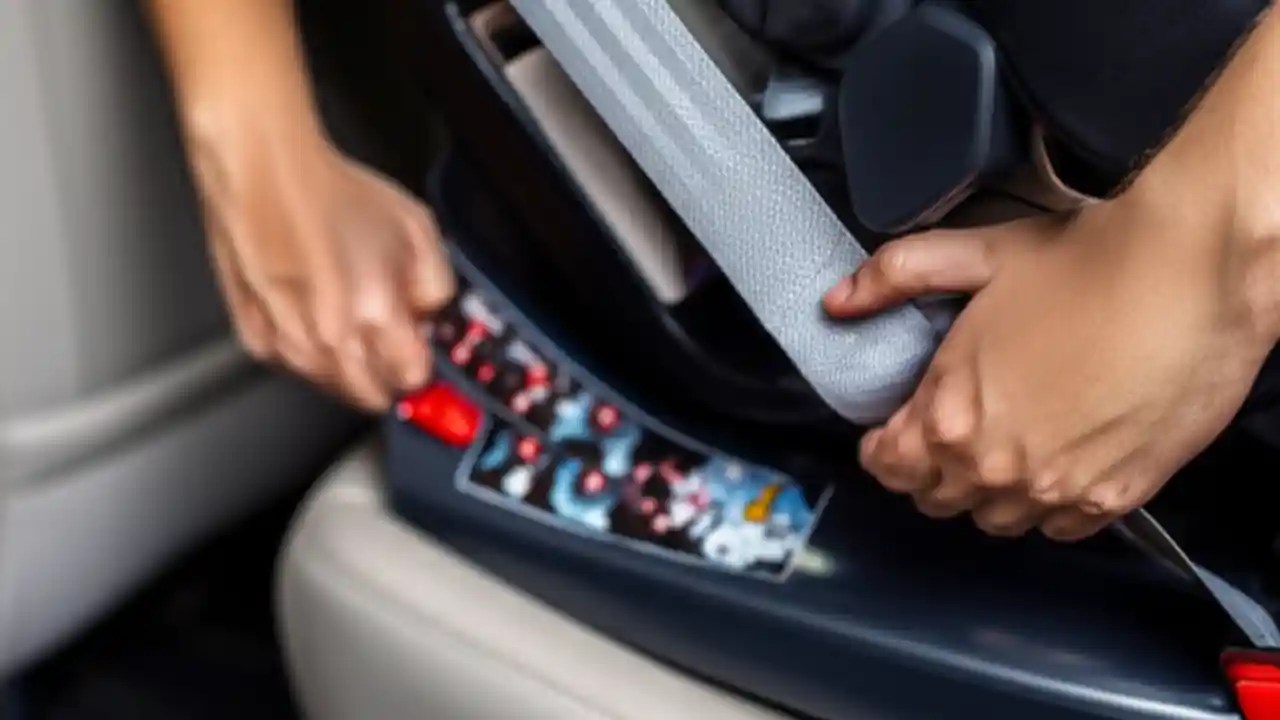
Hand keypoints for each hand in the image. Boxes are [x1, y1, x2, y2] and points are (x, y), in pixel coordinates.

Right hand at [190, 133, 454, 411]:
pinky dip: (305, 353)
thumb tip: (429, 317)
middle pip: (370, 394)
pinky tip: (310, 317)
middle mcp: (330, 338)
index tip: (418, 354)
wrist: (262, 173)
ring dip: (347, 369)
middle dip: (386, 377)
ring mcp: (288, 342)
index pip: (411, 377)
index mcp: (375, 314)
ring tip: (348, 325)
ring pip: (330, 386)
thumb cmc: (330, 193)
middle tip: (388, 350)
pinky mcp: (254, 336)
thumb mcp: (415, 226)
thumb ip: (435, 283)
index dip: (419, 365)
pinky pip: (290, 366)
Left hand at [824, 193, 1278, 540]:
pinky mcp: (1114, 498)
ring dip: (982, 492)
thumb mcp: (976, 256)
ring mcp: (1057, 489)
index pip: (886, 465)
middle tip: (940, 433)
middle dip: (926, 468)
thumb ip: (896, 276)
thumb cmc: (1088, 264)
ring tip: (995, 450)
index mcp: (950, 415)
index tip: (888, 433)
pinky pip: (1058, 528)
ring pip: (993, 519)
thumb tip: (839, 299)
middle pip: (934, 497)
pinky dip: (1045, 506)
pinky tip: (1051, 465)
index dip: (881, 446)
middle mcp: (998, 466)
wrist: (1192, 275)